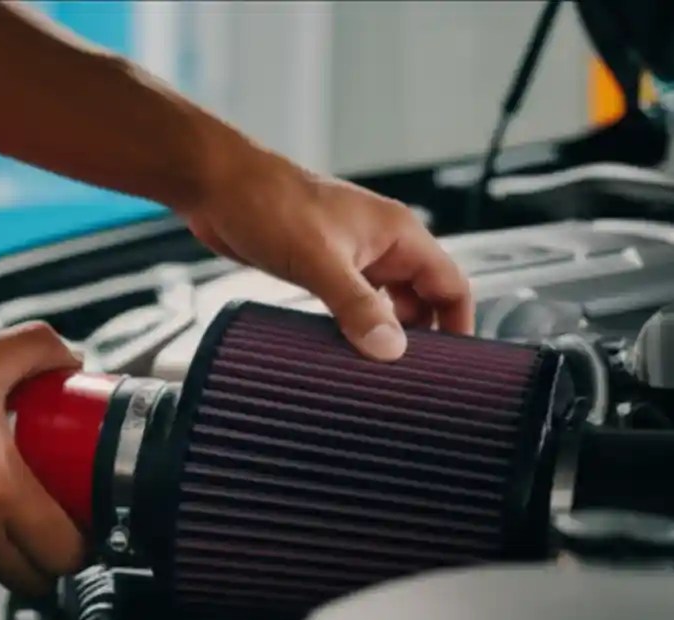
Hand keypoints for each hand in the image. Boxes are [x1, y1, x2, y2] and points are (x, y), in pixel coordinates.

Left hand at [182, 147, 472, 359]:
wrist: (216, 186)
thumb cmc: (268, 201)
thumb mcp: (318, 259)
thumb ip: (357, 304)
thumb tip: (390, 349)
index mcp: (398, 233)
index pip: (450, 283)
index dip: (457, 325)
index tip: (454, 366)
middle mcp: (381, 245)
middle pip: (421, 299)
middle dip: (419, 337)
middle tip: (410, 379)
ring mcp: (351, 256)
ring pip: (385, 304)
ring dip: (382, 335)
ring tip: (377, 374)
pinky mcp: (321, 267)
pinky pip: (351, 304)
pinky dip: (353, 328)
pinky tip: (343, 353)